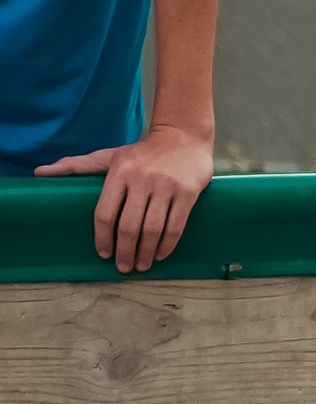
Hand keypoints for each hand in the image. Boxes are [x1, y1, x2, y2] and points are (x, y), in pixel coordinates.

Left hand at [38, 120, 212, 273]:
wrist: (183, 136)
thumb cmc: (141, 152)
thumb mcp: (108, 156)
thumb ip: (75, 165)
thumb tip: (38, 173)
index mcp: (119, 171)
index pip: (105, 212)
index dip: (103, 237)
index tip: (103, 253)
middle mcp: (142, 179)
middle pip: (129, 226)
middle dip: (124, 251)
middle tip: (123, 267)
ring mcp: (166, 186)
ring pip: (153, 230)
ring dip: (146, 253)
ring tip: (142, 265)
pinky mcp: (187, 192)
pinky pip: (176, 226)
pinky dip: (167, 245)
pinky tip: (160, 255)